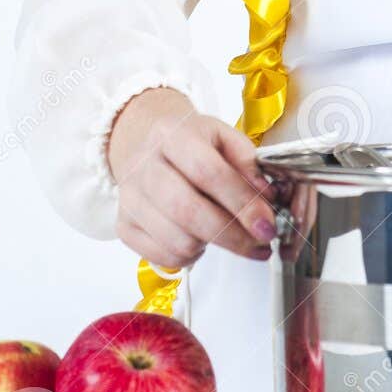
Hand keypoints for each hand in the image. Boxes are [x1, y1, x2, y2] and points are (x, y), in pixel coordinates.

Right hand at [106, 87, 277, 269]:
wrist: (148, 145)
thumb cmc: (192, 144)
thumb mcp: (224, 137)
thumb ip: (249, 163)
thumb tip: (265, 197)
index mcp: (172, 135)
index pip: (208, 172)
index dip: (242, 202)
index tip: (267, 224)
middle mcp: (144, 166)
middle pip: (188, 211)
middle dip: (233, 235)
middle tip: (261, 243)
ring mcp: (129, 199)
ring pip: (177, 239)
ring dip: (214, 246)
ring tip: (230, 235)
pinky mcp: (124, 226)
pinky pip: (163, 256)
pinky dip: (191, 255)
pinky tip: (200, 238)